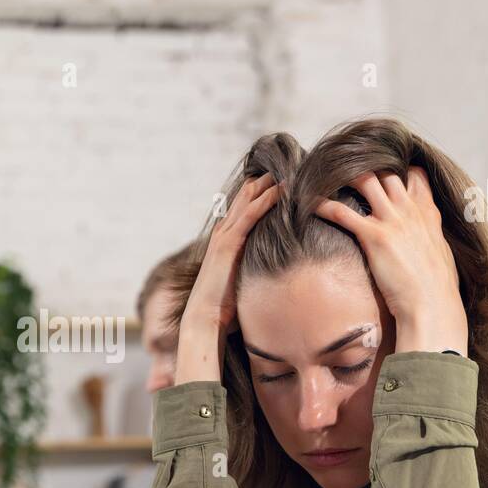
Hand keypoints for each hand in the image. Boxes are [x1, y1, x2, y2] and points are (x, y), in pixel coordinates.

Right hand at [175, 173, 281, 383]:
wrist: (204, 319)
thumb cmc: (222, 310)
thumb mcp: (241, 284)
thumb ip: (252, 273)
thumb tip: (273, 279)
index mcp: (225, 245)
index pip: (242, 214)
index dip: (257, 198)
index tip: (276, 184)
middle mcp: (223, 237)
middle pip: (243, 202)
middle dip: (261, 185)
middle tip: (280, 168)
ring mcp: (224, 239)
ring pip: (246, 204)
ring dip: (265, 187)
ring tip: (283, 172)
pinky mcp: (228, 246)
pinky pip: (249, 217)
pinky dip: (264, 202)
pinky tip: (279, 191)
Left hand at [314, 167, 467, 355]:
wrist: (432, 305)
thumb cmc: (436, 289)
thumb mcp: (441, 255)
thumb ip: (430, 239)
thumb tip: (425, 243)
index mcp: (428, 215)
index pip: (415, 176)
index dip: (398, 169)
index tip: (380, 168)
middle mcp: (410, 211)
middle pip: (386, 172)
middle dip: (365, 166)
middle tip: (343, 167)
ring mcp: (393, 220)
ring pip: (365, 180)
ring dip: (342, 176)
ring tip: (323, 175)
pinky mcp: (374, 236)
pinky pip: (342, 212)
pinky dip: (322, 204)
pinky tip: (308, 202)